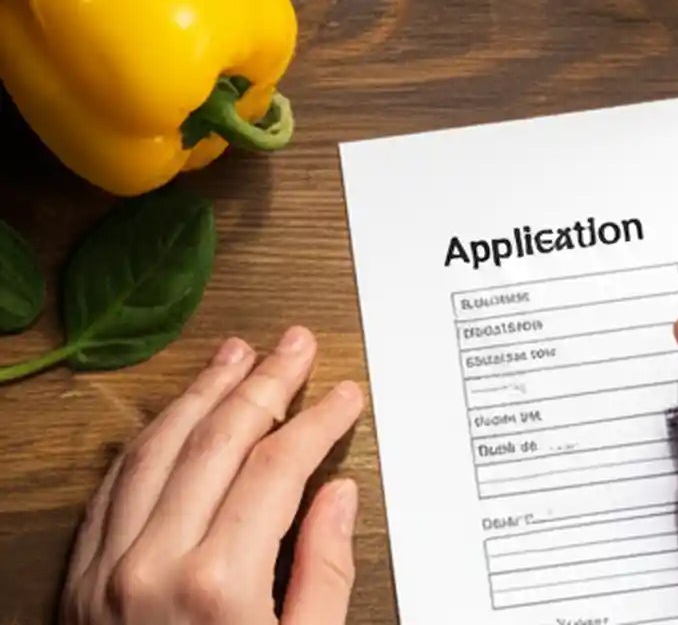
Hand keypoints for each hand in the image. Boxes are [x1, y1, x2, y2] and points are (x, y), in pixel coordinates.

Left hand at [62, 327, 364, 624]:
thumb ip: (324, 574)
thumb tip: (338, 498)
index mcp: (219, 585)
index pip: (278, 468)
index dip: (317, 421)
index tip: (342, 396)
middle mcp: (154, 566)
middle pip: (217, 442)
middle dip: (264, 384)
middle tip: (294, 346)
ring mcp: (108, 572)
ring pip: (157, 451)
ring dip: (201, 393)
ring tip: (235, 356)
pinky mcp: (81, 584)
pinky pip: (113, 488)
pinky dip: (148, 441)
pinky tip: (176, 415)